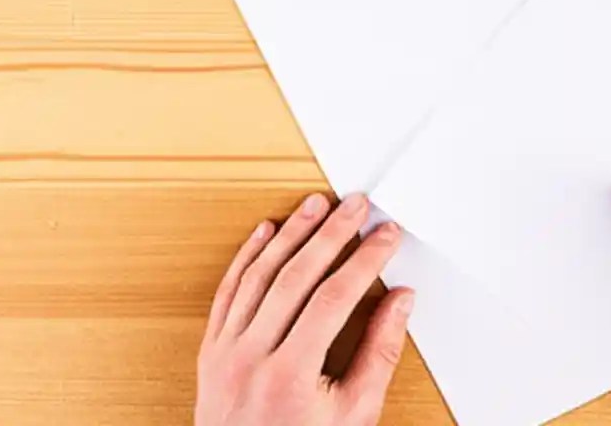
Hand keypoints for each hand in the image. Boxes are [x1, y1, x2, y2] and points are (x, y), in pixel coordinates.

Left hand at [196, 192, 413, 425]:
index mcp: (289, 376)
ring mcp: (225, 354)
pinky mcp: (211, 353)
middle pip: (295, 276)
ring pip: (258, 276)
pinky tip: (266, 233)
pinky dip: (247, 258)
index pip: (333, 297)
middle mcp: (250, 359)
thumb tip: (400, 303)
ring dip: (291, 234)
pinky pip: (227, 293)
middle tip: (356, 206)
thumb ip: (379, 353)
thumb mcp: (355, 414)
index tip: (385, 236)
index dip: (364, 259)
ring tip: (316, 205)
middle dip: (331, 234)